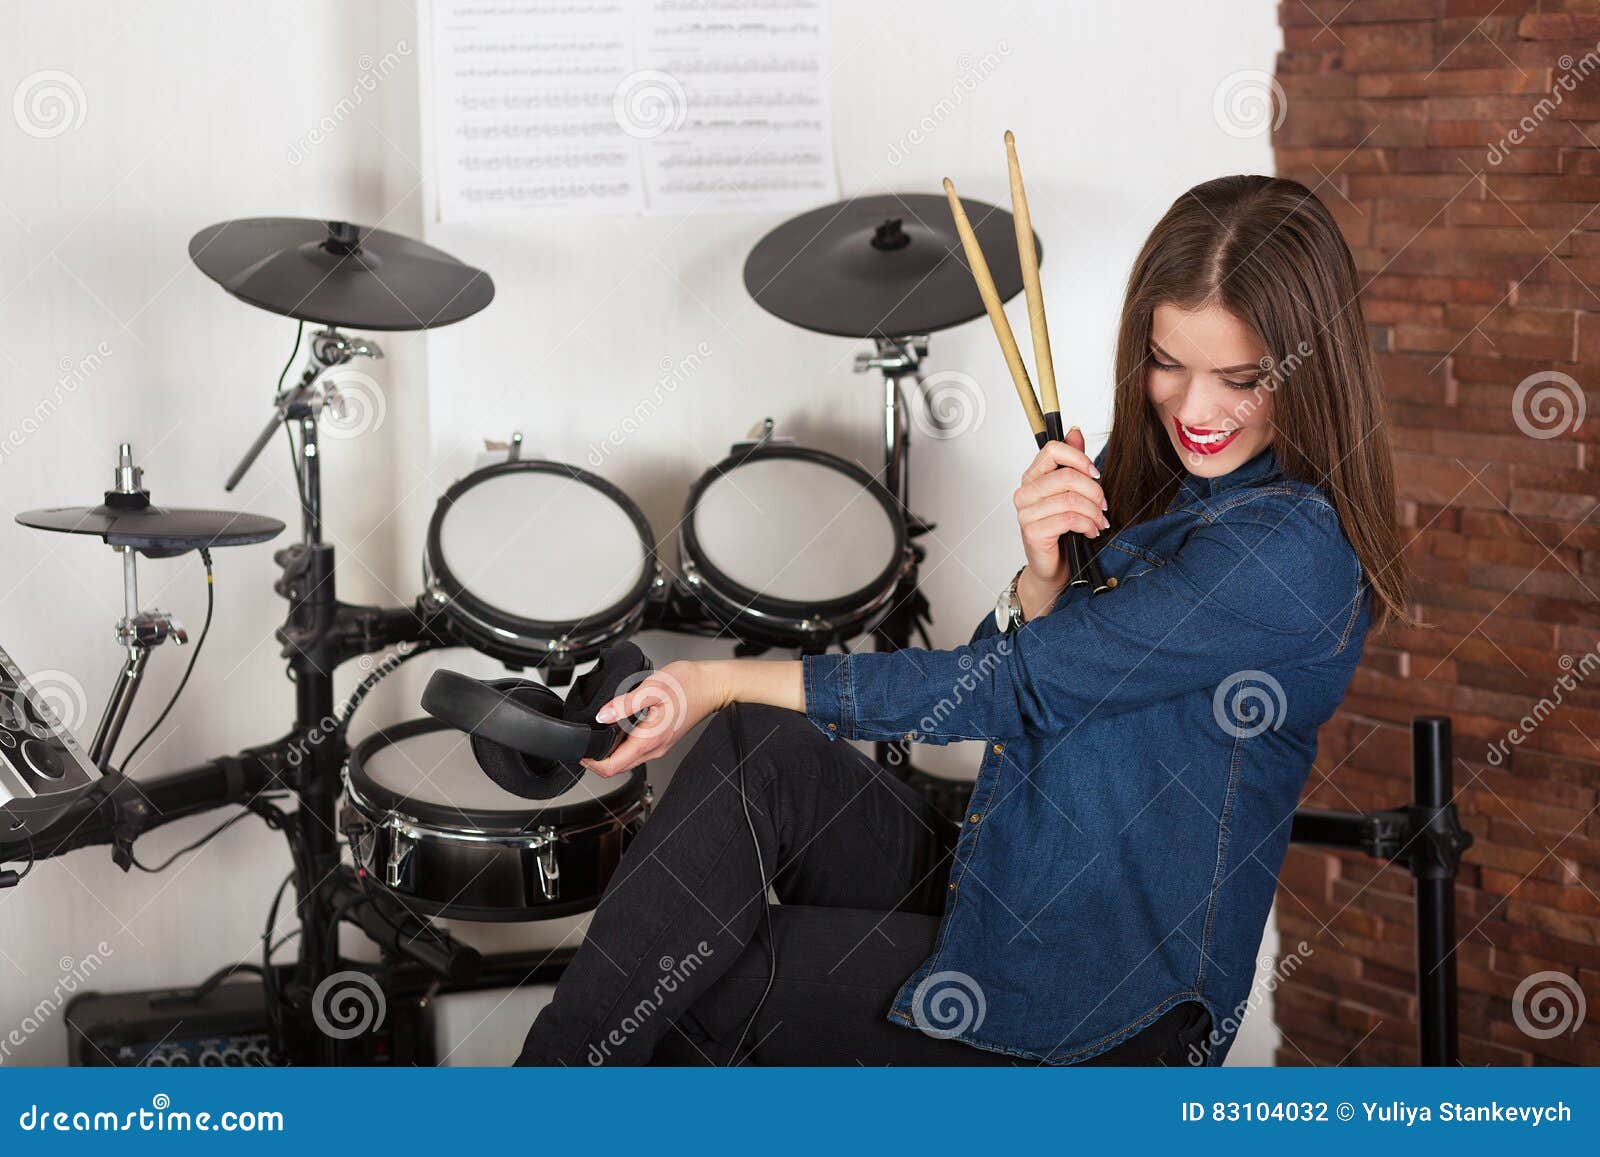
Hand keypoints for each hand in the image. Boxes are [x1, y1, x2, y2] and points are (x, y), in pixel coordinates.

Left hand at [579, 660, 726, 777]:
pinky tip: (616, 730)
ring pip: (626, 761)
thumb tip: (602, 716)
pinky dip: (621, 747)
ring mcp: (659, 747)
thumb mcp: (652, 689)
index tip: (580, 751)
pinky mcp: (661, 740)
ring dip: (608, 755)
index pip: (612, 767)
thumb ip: (624, 704)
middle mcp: (654, 749)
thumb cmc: (689, 686)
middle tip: (583, 744)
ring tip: (596, 736)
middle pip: (617, 768)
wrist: (712, 686)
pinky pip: (636, 752)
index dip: (591, 763)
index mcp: (649, 740)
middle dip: (596, 761)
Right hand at [1012, 425, 1107, 589]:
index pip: (1052, 450)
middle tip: (1104, 505)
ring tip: (1100, 521)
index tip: (1096, 473)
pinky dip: (1087, 524)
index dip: (1079, 458)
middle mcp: (1025, 492)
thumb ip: (1072, 463)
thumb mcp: (1072, 493)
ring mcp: (1026, 513)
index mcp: (1033, 477)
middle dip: (1094, 491)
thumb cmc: (1062, 530)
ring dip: (1093, 511)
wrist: (1054, 567)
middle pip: (1066, 476)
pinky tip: (1091, 531)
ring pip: (1070, 499)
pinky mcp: (1032, 532)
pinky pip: (1068, 519)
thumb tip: (1075, 432)